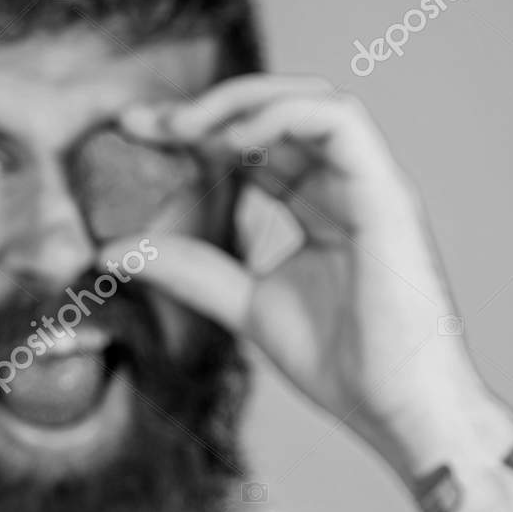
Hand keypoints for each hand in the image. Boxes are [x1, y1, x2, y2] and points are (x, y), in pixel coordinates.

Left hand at [120, 75, 512, 472]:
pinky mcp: (387, 196)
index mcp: (321, 206)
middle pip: (279, 111)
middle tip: (145, 124)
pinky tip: (233, 143)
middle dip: (208, 108)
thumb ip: (190, 271)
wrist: (399, 411)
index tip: (136, 134)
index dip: (198, 131)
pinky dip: (283, 118)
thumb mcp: (246, 305)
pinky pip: (340, 123)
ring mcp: (371, 186)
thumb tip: (113, 251)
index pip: (257, 146)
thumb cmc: (345, 366)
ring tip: (184, 128)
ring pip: (312, 100)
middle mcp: (348, 186)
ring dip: (242, 102)